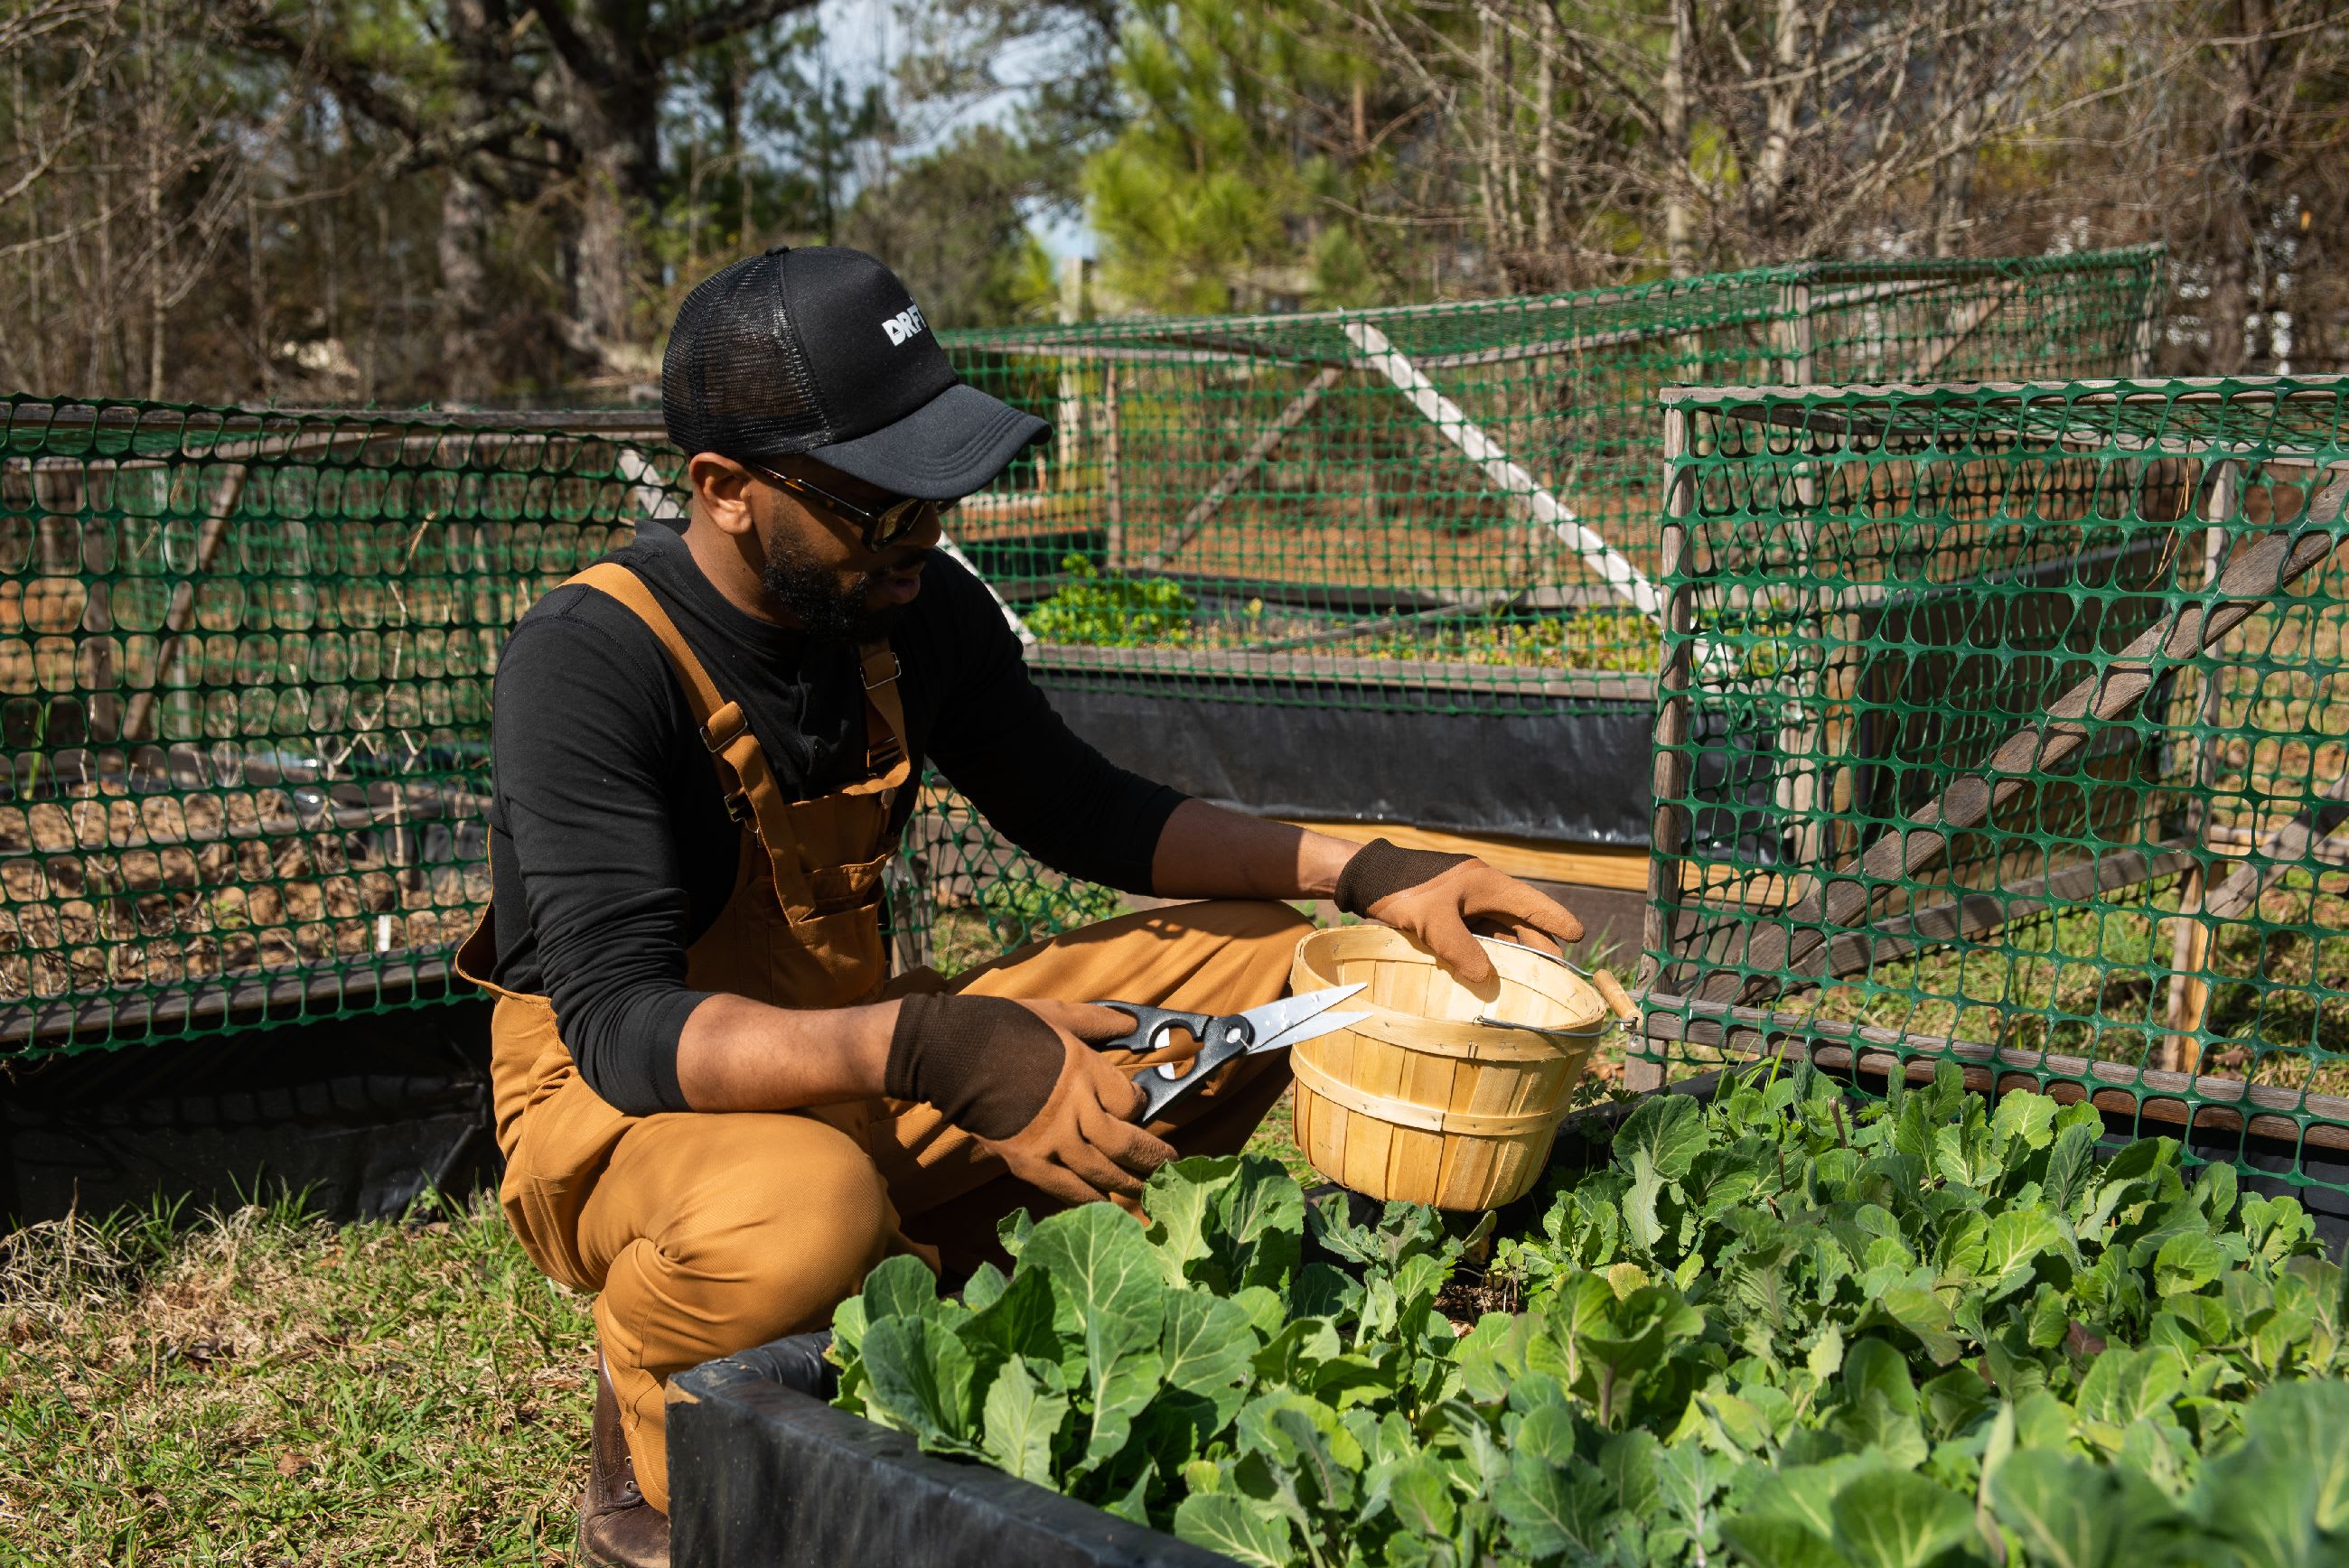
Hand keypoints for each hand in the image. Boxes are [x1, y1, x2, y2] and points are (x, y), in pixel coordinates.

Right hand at [886, 994, 1175, 1205]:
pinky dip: (1088, 1200)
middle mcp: (1073, 1108)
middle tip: (1172, 1169)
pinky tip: (1105, 1207)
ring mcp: (1049, 1138)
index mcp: (1084, 1069)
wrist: (950, 1054)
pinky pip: (1064, 1188)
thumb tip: (1131, 1022)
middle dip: (1153, 1158)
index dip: (1139, 1107)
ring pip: (1100, 1171)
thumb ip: (1097, 1021)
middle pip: (1124, 1142)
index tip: (1139, 1111)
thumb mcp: (1055, 1013)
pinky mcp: (1025, 1160)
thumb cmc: (1002, 1027)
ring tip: (1149, 1195)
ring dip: (1128, 1186)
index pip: (1128, 1101)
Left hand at [1335, 838, 1583, 983]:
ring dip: (1509, 955)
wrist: (1367, 878)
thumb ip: (1461, 949)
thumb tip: (1487, 979)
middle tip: (1553, 977)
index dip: (1556, 920)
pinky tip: (1487, 974)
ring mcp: (1465, 903)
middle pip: (1519, 923)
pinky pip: (1475, 936)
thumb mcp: (1433, 921)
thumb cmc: (1403, 891)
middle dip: (1537, 947)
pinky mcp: (1448, 914)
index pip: (1532, 904)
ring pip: (1497, 932)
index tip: (1578, 935)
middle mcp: (1481, 892)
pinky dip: (1484, 953)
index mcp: (1487, 884)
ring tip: (1526, 982)